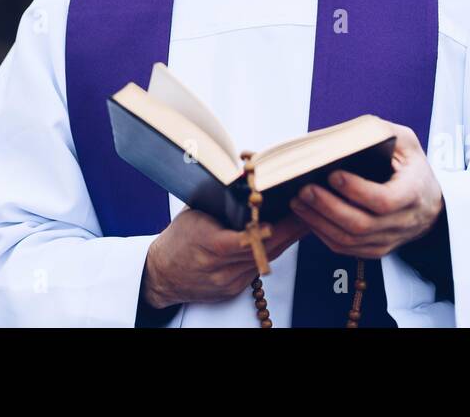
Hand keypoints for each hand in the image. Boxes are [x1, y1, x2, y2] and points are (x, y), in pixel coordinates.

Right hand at [141, 207, 309, 308]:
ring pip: (267, 259)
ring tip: (303, 220)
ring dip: (285, 240)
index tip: (288, 214)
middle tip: (308, 211)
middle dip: (290, 230)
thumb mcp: (195, 213)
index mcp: (210, 245)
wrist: (161, 275)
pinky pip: (259, 268)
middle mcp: (222, 267)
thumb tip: (249, 181)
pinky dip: (271, 252)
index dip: (269, 229)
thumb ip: (221, 202)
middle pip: (265, 249)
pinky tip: (282, 238)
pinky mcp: (234, 289)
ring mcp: (230, 281)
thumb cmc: (177, 240)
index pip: (246, 239)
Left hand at [288, 121, 441, 258]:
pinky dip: (323, 234)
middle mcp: (402, 221)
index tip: (333, 175)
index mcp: (413, 192)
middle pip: (361, 224)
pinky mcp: (376, 250)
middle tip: (305, 189)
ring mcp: (389, 240)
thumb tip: (347, 133)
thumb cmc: (414, 170)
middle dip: (327, 207)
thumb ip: (381, 133)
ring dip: (319, 222)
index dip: (357, 190)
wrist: (430, 204)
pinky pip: (346, 249)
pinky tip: (309, 217)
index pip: (385, 201)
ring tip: (299, 201)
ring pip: (350, 241)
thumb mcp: (407, 143)